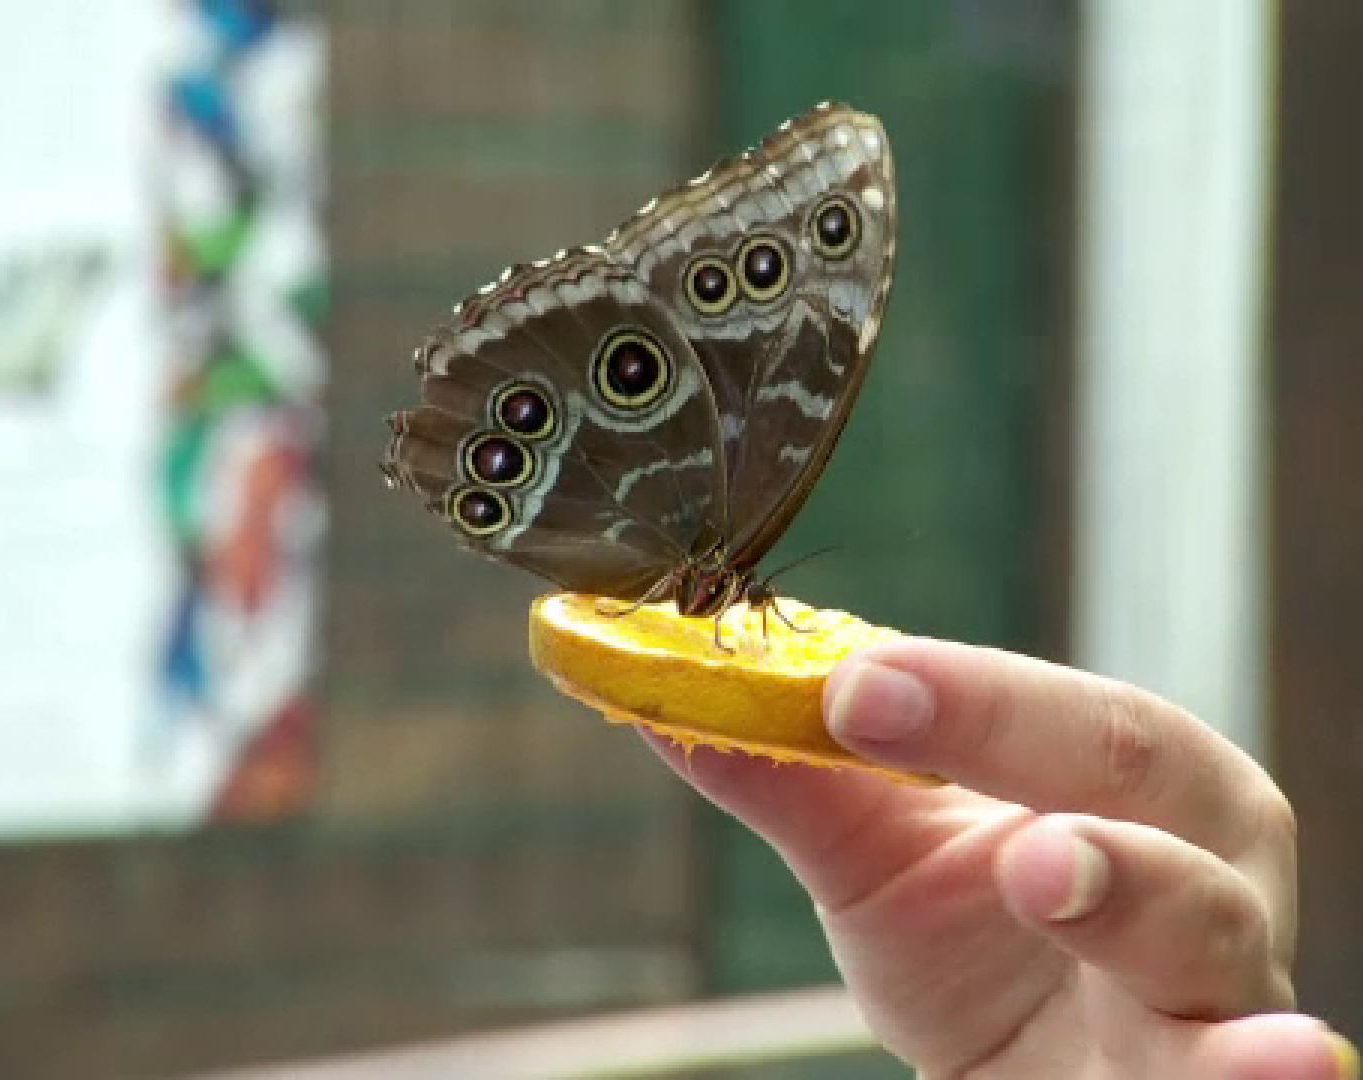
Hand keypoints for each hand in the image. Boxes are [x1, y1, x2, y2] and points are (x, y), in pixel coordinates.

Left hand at [645, 637, 1352, 1078]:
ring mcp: (1219, 993)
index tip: (849, 685)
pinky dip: (1266, 1076)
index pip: (1066, 715)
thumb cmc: (978, 951)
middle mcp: (1202, 868)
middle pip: (1158, 796)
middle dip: (1057, 771)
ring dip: (1140, 902)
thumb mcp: (879, 863)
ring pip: (1210, 937)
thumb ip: (793, 777)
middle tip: (984, 804)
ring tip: (1052, 873)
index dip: (972, 696)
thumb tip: (663, 687)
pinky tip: (1290, 1060)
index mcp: (1132, 780)